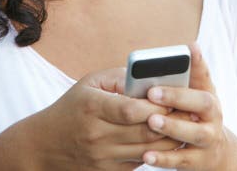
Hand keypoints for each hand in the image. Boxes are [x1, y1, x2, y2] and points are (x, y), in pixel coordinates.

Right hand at [23, 67, 183, 170]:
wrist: (45, 145)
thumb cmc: (72, 107)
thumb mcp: (90, 84)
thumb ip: (120, 78)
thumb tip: (151, 75)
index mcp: (92, 107)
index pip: (131, 109)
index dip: (156, 105)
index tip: (175, 98)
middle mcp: (96, 135)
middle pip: (144, 132)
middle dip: (171, 122)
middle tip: (191, 112)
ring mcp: (102, 157)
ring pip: (147, 150)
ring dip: (169, 139)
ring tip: (186, 126)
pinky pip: (139, 163)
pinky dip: (157, 152)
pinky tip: (168, 141)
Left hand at [141, 43, 236, 170]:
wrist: (215, 155)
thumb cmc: (196, 117)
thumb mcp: (197, 95)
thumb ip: (190, 74)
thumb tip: (190, 46)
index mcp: (209, 96)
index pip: (205, 76)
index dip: (198, 63)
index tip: (188, 49)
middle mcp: (213, 116)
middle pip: (203, 103)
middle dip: (178, 97)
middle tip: (153, 92)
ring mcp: (208, 140)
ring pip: (194, 133)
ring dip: (172, 127)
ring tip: (151, 121)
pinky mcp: (198, 162)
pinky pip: (181, 161)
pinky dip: (164, 159)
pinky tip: (146, 155)